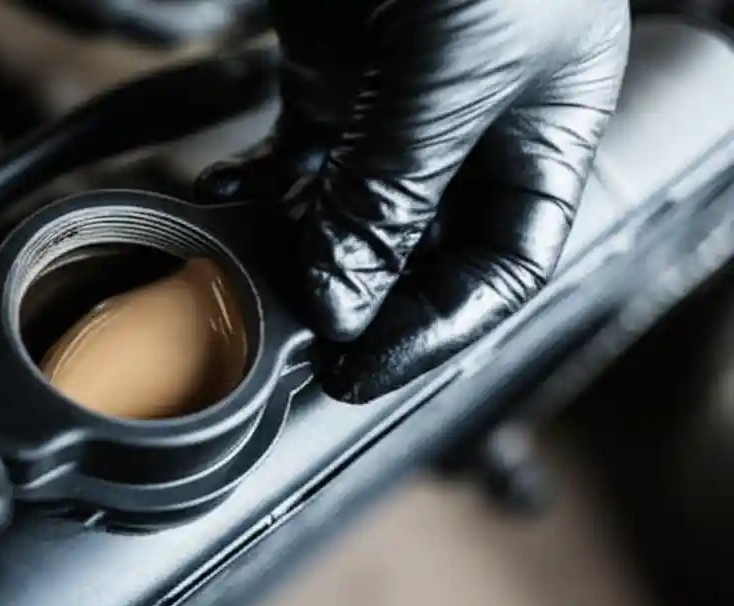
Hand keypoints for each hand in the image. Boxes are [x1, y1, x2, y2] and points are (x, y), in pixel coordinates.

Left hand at [198, 0, 629, 401]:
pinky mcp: (333, 71)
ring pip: (349, 210)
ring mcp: (399, 101)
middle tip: (294, 345)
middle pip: (417, 250)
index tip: (361, 372)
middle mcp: (474, 128)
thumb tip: (343, 304)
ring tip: (248, 285)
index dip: (436, 329)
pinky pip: (297, 158)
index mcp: (543, 135)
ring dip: (297, 253)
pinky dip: (259, 191)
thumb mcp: (449, 78)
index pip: (502, 269)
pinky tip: (225, 208)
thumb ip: (393, 196)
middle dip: (358, 300)